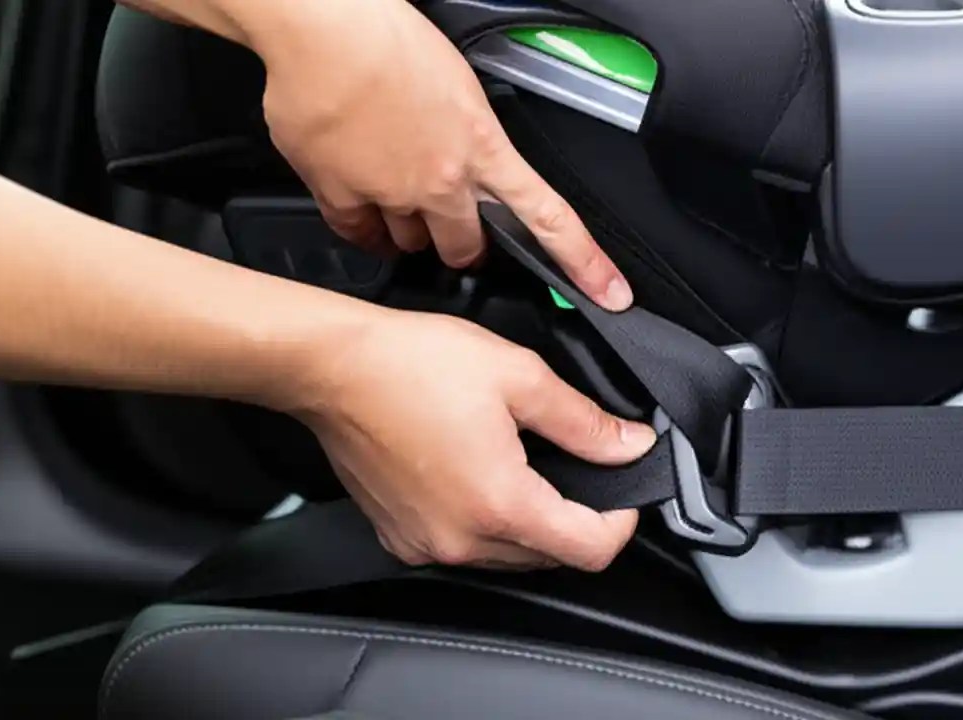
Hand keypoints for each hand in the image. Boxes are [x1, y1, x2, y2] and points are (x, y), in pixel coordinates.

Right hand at [251, 0, 633, 310]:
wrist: (325, 29)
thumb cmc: (387, 39)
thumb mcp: (458, 86)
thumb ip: (470, 133)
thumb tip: (466, 152)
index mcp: (482, 147)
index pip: (548, 217)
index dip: (583, 261)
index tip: (610, 293)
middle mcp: (442, 181)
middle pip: (465, 247)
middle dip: (463, 244)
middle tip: (452, 228)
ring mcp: (392, 194)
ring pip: (410, 242)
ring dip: (410, 229)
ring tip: (396, 190)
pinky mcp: (343, 196)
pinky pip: (361, 236)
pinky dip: (365, 228)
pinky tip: (365, 210)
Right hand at [287, 308, 656, 570]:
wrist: (331, 366)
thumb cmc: (411, 363)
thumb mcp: (519, 375)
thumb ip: (584, 421)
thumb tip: (631, 445)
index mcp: (500, 504)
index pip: (592, 550)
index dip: (622, 520)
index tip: (623, 488)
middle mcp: (462, 540)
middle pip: (552, 556)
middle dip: (577, 517)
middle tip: (578, 464)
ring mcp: (426, 544)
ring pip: (508, 555)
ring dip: (530, 521)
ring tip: (522, 462)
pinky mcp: (399, 537)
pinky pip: (464, 547)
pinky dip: (485, 522)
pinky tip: (477, 473)